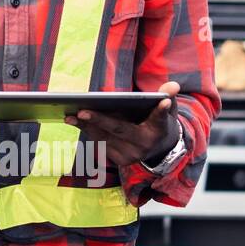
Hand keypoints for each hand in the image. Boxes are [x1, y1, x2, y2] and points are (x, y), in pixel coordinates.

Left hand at [63, 81, 180, 168]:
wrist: (156, 147)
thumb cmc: (157, 122)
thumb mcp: (165, 109)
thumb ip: (167, 97)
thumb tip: (174, 86)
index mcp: (157, 131)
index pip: (158, 119)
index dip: (160, 112)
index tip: (163, 103)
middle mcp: (143, 147)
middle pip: (120, 130)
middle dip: (100, 120)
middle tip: (82, 111)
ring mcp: (129, 155)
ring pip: (104, 138)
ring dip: (86, 126)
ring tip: (70, 115)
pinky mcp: (117, 160)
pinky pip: (99, 143)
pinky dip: (87, 131)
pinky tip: (74, 121)